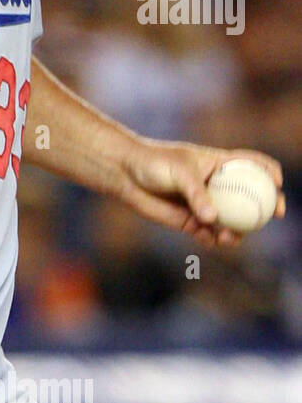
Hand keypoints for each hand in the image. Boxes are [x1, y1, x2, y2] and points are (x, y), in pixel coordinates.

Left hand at [118, 138, 285, 246]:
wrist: (126, 175)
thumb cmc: (154, 163)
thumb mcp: (179, 172)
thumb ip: (197, 194)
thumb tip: (212, 219)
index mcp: (219, 164)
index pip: (252, 164)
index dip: (269, 172)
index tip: (277, 184)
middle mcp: (216, 185)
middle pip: (249, 198)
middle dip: (266, 209)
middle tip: (273, 216)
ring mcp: (204, 205)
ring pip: (231, 221)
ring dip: (238, 231)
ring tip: (228, 236)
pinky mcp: (189, 221)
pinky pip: (209, 234)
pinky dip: (213, 239)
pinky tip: (210, 239)